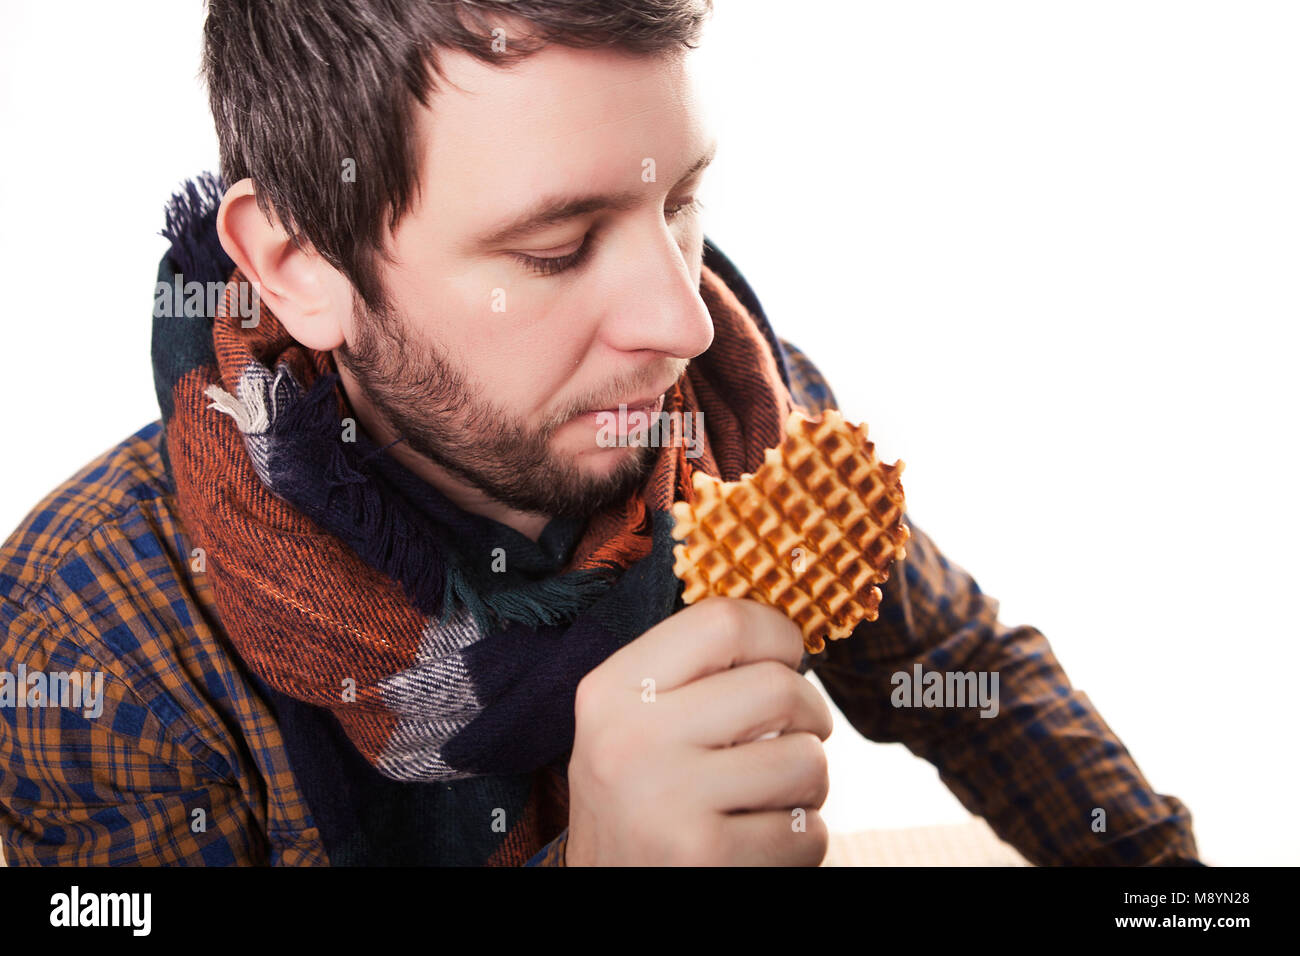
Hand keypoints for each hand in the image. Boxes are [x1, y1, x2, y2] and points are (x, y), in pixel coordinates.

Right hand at [566, 597, 832, 864]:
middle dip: (810, 714)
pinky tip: (759, 845)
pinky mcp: (705, 857)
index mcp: (611, 690)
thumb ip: (690, 676)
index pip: (723, 621)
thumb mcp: (631, 726)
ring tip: (771, 798)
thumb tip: (786, 631)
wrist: (607, 898)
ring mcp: (666, 800)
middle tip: (793, 737)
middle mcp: (630, 739)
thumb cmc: (638, 802)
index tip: (785, 659)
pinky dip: (801, 842)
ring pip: (806, 760)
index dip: (777, 634)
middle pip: (779, 686)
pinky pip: (806, 832)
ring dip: (808, 784)